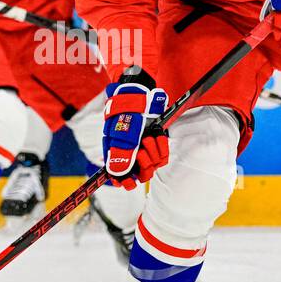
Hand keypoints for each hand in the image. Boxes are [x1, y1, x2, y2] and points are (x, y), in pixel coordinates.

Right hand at [102, 68, 168, 189]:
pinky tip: (156, 136)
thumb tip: (118, 176)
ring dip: (153, 152)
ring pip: (154, 165)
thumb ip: (120, 157)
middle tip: (141, 151)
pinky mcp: (157, 144)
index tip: (130, 183)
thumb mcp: (121, 137)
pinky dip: (162, 147)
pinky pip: (163, 156)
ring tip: (147, 138)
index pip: (120, 178)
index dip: (125, 182)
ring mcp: (144, 149)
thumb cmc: (126, 115)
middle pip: (141, 174)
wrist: (141, 97)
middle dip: (144, 164)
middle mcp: (131, 154)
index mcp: (117, 155)